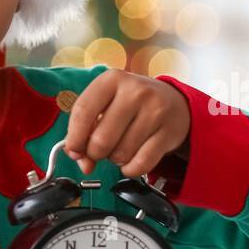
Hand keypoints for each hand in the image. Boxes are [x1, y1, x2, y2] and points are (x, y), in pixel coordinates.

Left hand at [63, 68, 189, 177]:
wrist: (175, 103)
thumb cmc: (133, 105)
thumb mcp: (107, 105)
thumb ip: (87, 130)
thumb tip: (82, 162)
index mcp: (112, 79)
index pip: (83, 111)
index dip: (74, 138)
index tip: (74, 151)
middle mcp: (135, 91)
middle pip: (101, 139)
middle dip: (95, 153)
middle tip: (101, 151)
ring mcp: (155, 111)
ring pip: (121, 154)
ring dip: (115, 160)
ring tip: (121, 148)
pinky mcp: (169, 132)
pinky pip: (141, 164)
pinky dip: (131, 169)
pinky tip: (132, 160)